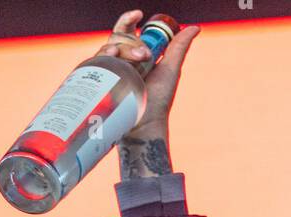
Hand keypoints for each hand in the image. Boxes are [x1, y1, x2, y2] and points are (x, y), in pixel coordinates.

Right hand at [97, 10, 200, 134]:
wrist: (145, 126)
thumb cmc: (159, 101)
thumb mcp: (170, 70)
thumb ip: (179, 47)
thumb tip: (195, 27)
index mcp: (135, 55)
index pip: (127, 30)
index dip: (130, 19)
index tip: (139, 15)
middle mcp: (120, 61)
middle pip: (118, 37)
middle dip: (131, 41)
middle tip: (145, 56)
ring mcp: (109, 71)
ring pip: (108, 47)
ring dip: (120, 48)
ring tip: (135, 62)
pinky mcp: (99, 82)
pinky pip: (94, 62)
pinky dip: (103, 56)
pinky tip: (111, 57)